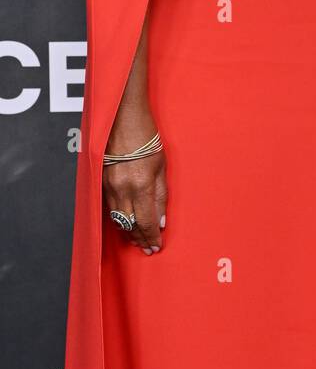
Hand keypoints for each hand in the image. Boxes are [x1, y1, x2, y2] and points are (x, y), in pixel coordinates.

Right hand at [102, 112, 167, 254]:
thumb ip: (161, 195)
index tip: (157, 247)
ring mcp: (109, 187)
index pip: (146, 222)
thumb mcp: (161, 166)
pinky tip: (126, 225)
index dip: (151, 237)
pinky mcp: (101, 183)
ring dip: (129, 232)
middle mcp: (123, 190)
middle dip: (140, 239)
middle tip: (148, 249)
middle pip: (130, 225)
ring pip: (118, 220)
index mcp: (141, 185)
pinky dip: (119, 220)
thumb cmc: (147, 139)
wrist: (122, 120)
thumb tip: (162, 220)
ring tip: (138, 241)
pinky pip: (110, 209)